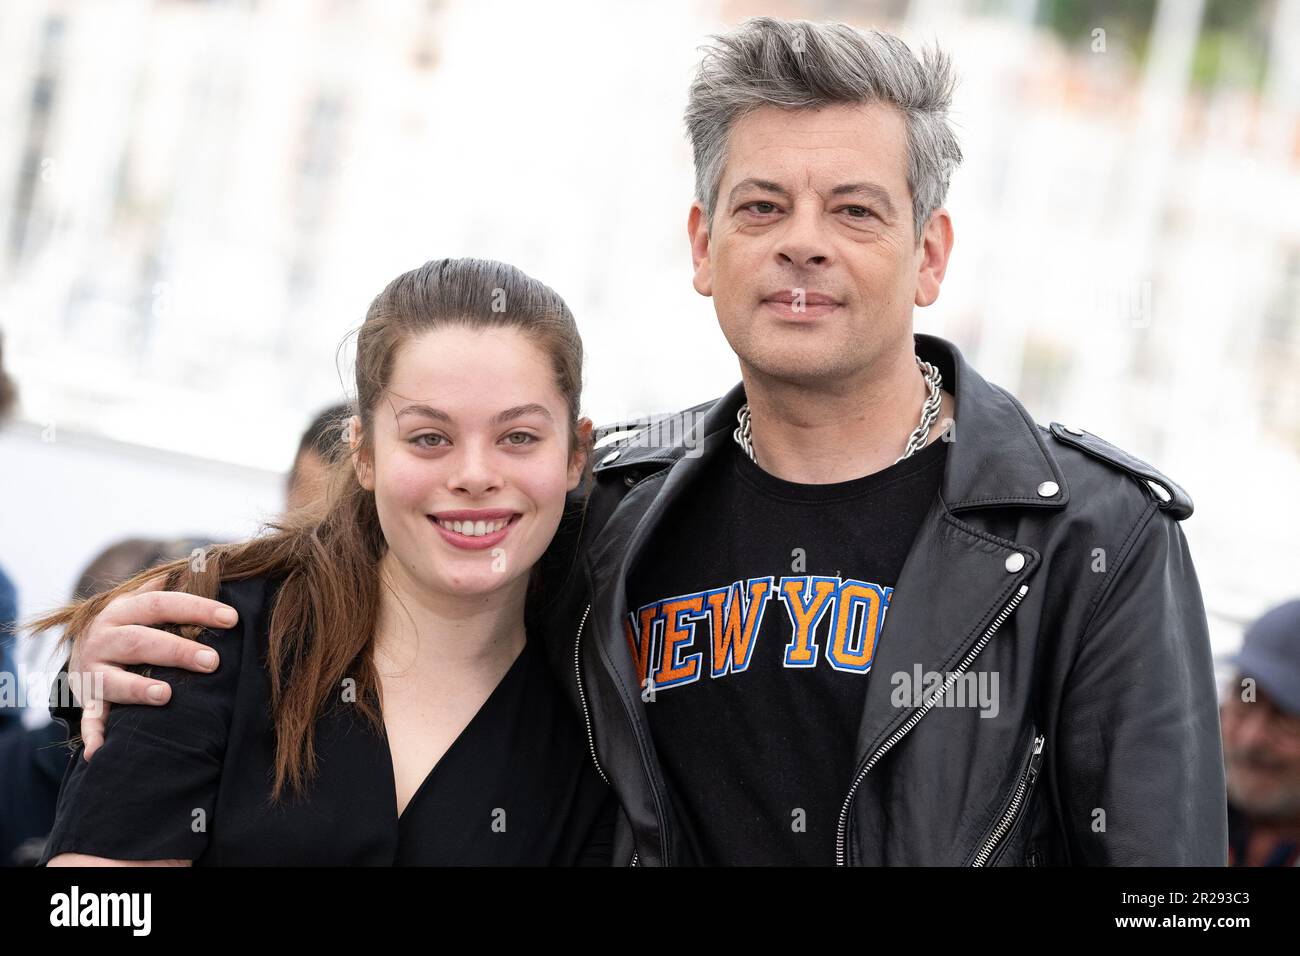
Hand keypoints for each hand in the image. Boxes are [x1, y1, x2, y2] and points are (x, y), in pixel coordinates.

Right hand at [70, 574, 237, 759]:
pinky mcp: (88, 698)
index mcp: (122, 611)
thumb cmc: (129, 627)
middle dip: (177, 651)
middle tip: (213, 662)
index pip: (161, 603)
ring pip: (114, 680)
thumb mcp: (141, 603)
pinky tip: (102, 753)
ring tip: (167, 695)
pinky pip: (90, 718)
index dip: (196, 608)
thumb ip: (169, 586)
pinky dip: (95, 735)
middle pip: (141, 641)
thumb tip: (205, 561)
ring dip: (138, 689)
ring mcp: (93, 671)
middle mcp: (104, 638)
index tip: (232, 618)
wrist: (79, 651)